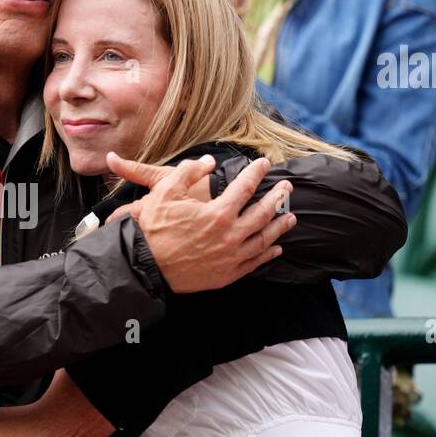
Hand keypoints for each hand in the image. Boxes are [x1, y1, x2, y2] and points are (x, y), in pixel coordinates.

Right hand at [106, 151, 295, 292]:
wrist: (145, 266)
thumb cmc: (153, 229)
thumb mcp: (165, 192)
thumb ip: (188, 172)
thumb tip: (208, 161)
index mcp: (218, 213)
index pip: (245, 187)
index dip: (256, 173)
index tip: (264, 164)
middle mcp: (230, 235)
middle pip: (263, 212)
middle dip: (277, 197)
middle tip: (287, 188)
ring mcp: (231, 257)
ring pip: (264, 239)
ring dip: (279, 226)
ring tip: (290, 216)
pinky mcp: (226, 275)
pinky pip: (254, 263)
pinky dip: (268, 255)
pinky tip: (276, 248)